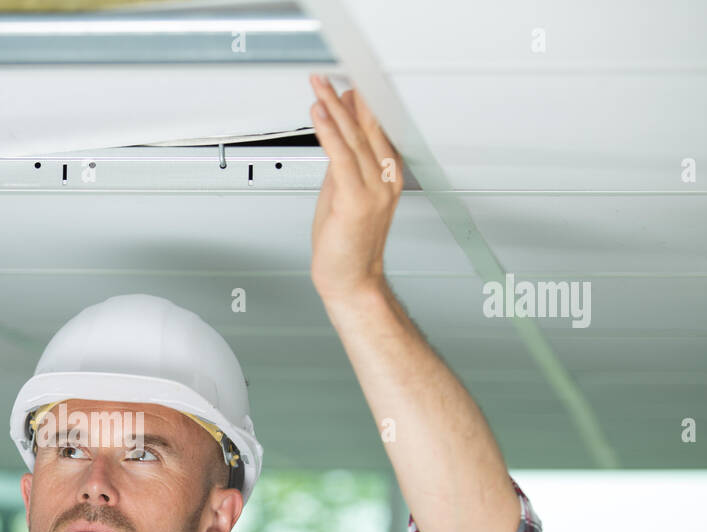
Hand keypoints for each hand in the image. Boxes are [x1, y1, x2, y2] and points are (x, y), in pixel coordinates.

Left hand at [307, 75, 402, 305]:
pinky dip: (329, 132)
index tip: (347, 82)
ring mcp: (374, 189)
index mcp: (387, 175)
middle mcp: (385, 179)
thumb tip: (336, 127)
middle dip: (347, 98)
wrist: (352, 280)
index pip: (375, 129)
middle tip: (329, 75)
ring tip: (319, 86)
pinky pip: (341, 158)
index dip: (360, 103)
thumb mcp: (343, 192)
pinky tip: (320, 114)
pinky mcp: (356, 200)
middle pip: (366, 128)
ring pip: (353, 138)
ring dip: (334, 108)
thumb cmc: (347, 242)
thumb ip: (342, 160)